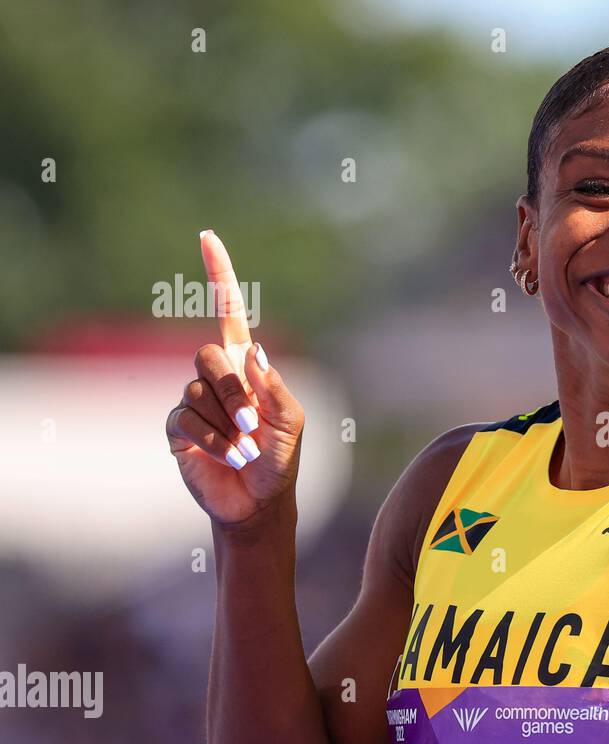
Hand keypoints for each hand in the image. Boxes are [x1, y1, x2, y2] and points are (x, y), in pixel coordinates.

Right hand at [166, 230, 304, 527]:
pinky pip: (188, 421)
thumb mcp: (291, 422)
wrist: (259, 502)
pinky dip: (216, 442)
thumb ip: (274, 387)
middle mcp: (216, 377)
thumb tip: (252, 352)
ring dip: (230, 426)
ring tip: (247, 449)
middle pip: (209, 357)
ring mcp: (194, 401)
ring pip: (198, 392)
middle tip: (254, 426)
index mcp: (247, 366)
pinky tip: (233, 457)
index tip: (208, 237)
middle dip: (234, 393)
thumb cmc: (280, 459)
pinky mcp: (178, 428)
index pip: (229, 312)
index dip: (220, 275)